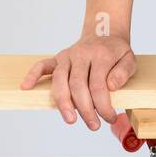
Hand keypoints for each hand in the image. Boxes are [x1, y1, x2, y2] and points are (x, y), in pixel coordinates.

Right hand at [19, 33, 135, 129]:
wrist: (103, 30)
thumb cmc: (115, 50)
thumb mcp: (129, 58)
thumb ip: (123, 72)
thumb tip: (111, 86)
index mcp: (100, 55)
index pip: (98, 85)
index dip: (103, 106)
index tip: (109, 118)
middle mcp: (81, 54)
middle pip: (78, 85)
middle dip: (85, 109)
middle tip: (93, 126)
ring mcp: (68, 56)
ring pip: (60, 79)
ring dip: (63, 101)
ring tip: (70, 119)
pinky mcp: (58, 58)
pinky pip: (42, 65)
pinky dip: (33, 75)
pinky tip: (26, 87)